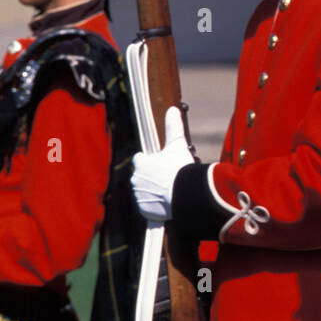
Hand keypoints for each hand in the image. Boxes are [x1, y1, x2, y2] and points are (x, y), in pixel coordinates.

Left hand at [131, 107, 192, 221]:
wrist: (184, 195)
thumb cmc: (179, 168)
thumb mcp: (177, 144)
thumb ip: (173, 126)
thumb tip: (172, 109)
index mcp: (140, 164)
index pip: (140, 159)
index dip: (150, 160)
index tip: (160, 163)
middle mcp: (135, 180)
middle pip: (142, 177)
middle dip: (152, 177)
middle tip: (168, 178)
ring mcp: (139, 196)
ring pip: (144, 192)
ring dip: (153, 191)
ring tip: (169, 191)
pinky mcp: (144, 211)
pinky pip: (148, 207)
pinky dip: (155, 205)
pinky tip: (167, 202)